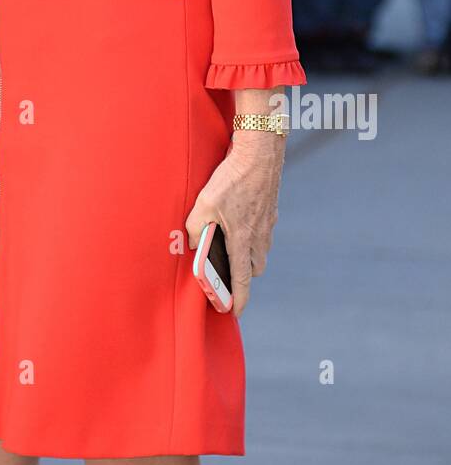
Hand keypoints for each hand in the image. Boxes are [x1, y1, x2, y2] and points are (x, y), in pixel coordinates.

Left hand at [186, 128, 285, 316]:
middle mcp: (259, 236)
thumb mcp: (203, 204)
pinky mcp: (270, 209)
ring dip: (248, 253)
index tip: (236, 312)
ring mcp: (268, 223)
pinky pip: (263, 231)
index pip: (241, 279)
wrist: (260, 153)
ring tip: (231, 246)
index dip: (238, 298)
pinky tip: (240, 219)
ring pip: (260, 249)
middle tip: (228, 273)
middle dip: (243, 275)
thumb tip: (195, 242)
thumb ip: (196, 228)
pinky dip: (253, 233)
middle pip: (254, 267)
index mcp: (243, 240)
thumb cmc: (232, 178)